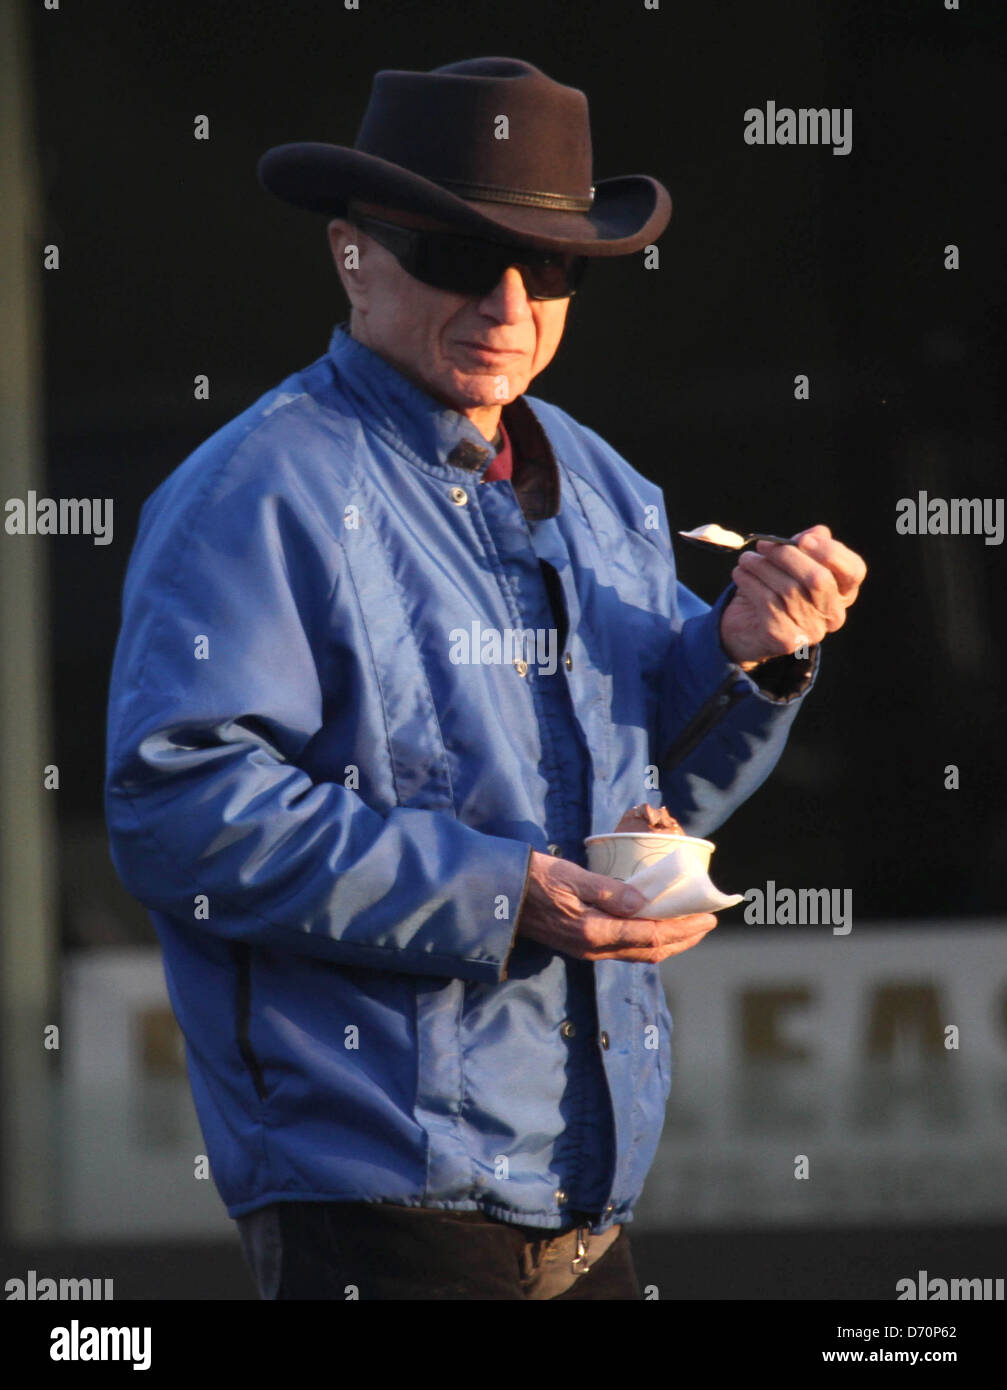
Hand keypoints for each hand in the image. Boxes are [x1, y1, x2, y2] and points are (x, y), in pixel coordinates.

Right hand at [516, 850, 716, 962]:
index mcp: (593, 931)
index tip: (707, 917)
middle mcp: (593, 948)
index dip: (683, 928)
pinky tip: (655, 929)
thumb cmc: (535, 878)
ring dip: (669, 944)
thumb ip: (608, 891)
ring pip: (639, 954)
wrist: (499, 895)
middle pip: (650, 951)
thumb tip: (644, 902)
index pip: (651, 935)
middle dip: (683, 939)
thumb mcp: (571, 876)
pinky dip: (648, 942)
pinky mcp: (582, 946)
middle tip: (708, 923)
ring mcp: (587, 951)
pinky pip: (625, 949)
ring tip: (689, 928)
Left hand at [719, 524, 866, 668]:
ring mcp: (810, 630)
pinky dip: (750, 582)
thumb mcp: (792, 564)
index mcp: (843, 593)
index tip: (803, 538)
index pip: (853, 570)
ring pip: (788, 588)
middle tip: (764, 545)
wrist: (747, 629)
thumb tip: (818, 532)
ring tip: (746, 559)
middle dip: (789, 557)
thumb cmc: (774, 588)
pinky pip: (767, 602)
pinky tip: (740, 574)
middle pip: (819, 580)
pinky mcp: (784, 638)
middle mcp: (833, 615)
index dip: (831, 552)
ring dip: (762, 567)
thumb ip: (807, 547)